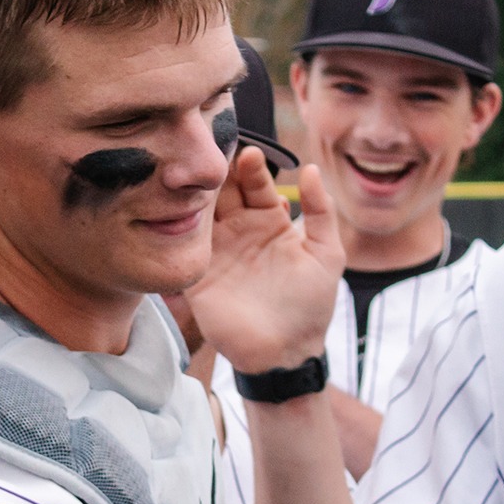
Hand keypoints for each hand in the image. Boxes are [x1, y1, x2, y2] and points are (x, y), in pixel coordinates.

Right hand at [187, 149, 345, 373]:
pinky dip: (178, 226)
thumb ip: (322, 211)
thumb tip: (313, 169)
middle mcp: (238, 230)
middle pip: (222, 190)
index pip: (254, 182)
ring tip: (192, 175)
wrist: (284, 352)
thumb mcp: (327, 254)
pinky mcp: (197, 272)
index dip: (249, 166)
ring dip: (194, 193)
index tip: (247, 151)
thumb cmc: (311, 305)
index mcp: (268, 221)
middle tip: (211, 152)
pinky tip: (176, 209)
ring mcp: (215, 250)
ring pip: (199, 211)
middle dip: (216, 171)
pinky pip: (184, 244)